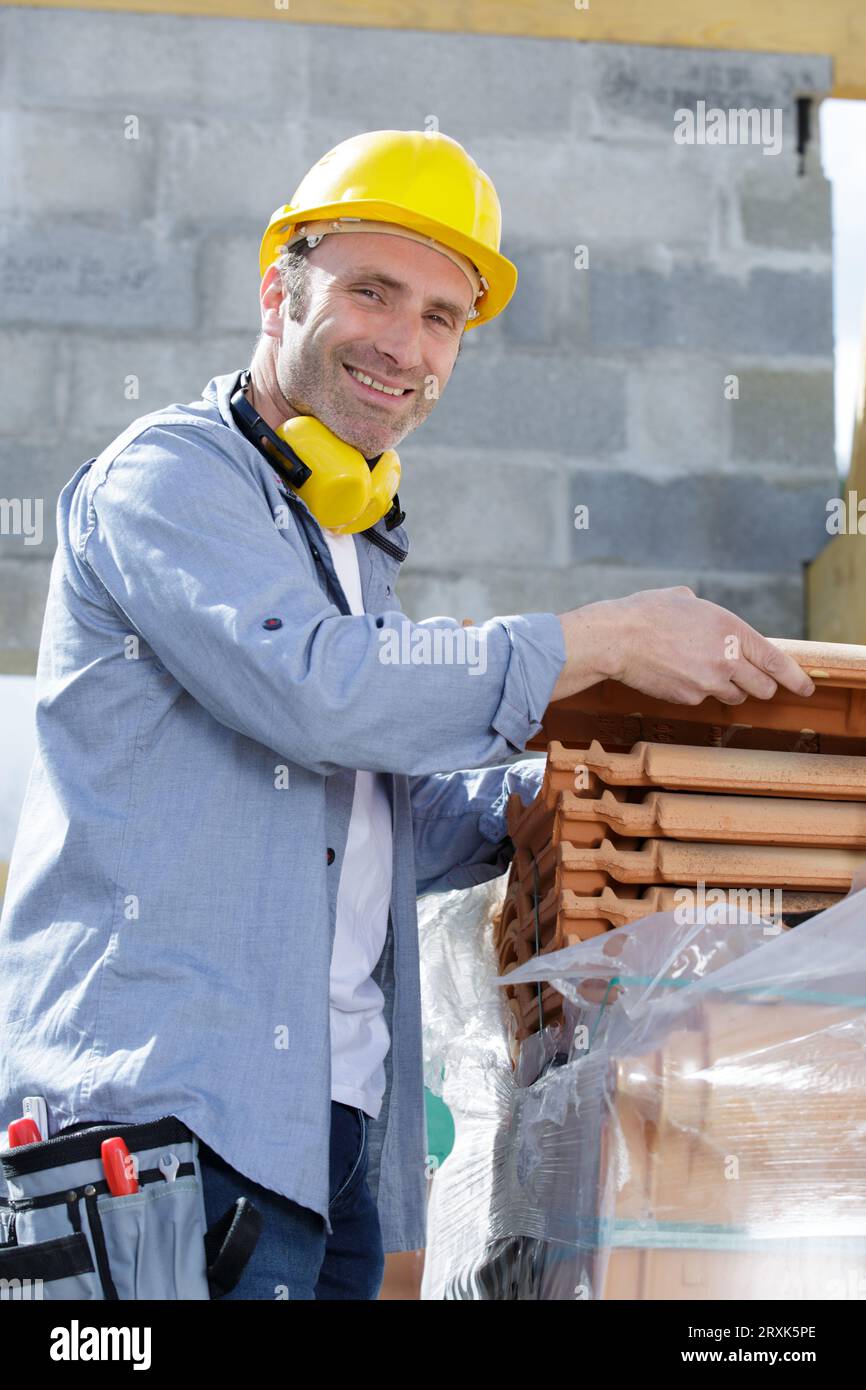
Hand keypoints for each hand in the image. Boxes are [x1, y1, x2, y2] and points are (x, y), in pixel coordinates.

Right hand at [551, 586, 814, 705]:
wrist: (617, 638)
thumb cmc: (648, 612)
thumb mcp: (687, 600)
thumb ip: (710, 616)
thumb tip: (710, 621)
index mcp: (732, 630)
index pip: (776, 661)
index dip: (796, 678)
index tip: (806, 688)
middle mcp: (727, 659)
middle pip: (762, 688)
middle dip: (759, 686)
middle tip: (751, 681)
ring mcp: (708, 682)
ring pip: (734, 697)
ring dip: (728, 689)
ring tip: (703, 671)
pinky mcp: (689, 698)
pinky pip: (704, 699)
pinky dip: (698, 691)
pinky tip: (678, 674)